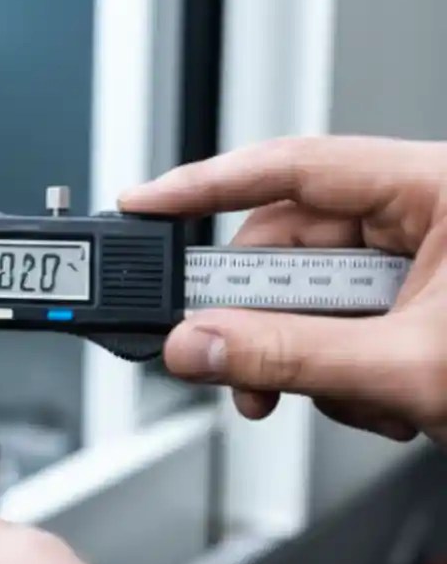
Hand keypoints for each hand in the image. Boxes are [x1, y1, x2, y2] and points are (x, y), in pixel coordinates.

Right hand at [119, 136, 446, 444]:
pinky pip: (346, 317)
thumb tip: (201, 343)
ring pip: (316, 288)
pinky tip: (375, 398)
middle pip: (295, 240)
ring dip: (305, 352)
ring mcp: (426, 257)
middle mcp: (427, 210)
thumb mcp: (412, 366)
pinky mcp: (423, 299)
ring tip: (335, 396)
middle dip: (259, 312)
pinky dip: (340, 364)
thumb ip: (291, 356)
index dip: (207, 183)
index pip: (295, 165)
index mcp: (439, 186)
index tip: (145, 203)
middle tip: (221, 354)